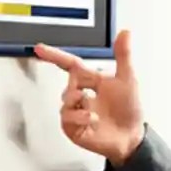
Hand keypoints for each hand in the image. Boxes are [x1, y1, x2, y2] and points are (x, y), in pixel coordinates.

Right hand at [34, 30, 143, 166]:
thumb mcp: (128, 79)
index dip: (54, 56)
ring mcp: (75, 112)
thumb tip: (125, 33)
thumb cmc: (129, 109)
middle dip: (76, 88)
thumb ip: (123, 56)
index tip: (39, 49)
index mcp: (91, 80)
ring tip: (94, 111)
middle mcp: (81, 95)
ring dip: (79, 103)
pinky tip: (93, 120)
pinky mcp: (73, 128)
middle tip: (89, 94)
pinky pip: (68, 118)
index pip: (69, 65)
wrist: (131, 137)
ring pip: (65, 101)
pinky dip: (81, 117)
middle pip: (67, 85)